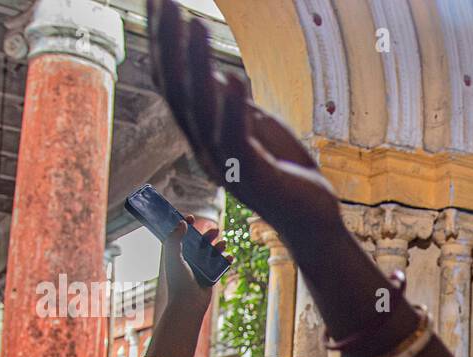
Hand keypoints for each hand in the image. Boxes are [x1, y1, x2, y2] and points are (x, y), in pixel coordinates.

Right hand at [147, 0, 340, 236]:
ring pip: (202, 111)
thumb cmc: (284, 173)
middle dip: (170, 46)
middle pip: (178, 92)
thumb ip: (231, 104)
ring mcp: (226, 163)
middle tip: (167, 1)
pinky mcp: (254, 176)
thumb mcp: (255, 128)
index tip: (160, 2)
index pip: (174, 83)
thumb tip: (212, 74)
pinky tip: (234, 78)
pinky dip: (234, 109)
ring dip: (197, 66)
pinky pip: (237, 139)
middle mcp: (205, 148)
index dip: (164, 44)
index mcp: (203, 134)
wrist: (312, 220)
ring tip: (197, 24)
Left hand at [159, 217, 229, 311]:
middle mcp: (188, 259)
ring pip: (211, 252)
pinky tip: (230, 257)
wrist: (188, 303)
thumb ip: (175, 238)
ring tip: (224, 243)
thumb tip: (183, 223)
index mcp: (176, 254)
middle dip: (208, 234)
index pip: (181, 235)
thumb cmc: (178, 280)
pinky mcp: (210, 276)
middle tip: (215, 230)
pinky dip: (226, 260)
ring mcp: (200, 267)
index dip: (185, 225)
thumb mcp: (173, 256)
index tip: (192, 218)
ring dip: (219, 246)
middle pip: (199, 242)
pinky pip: (220, 265)